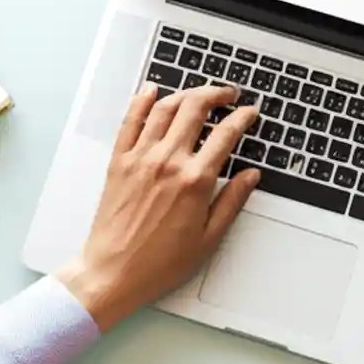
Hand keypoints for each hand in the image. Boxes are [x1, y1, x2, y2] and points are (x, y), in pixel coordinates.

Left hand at [57, 84, 259, 331]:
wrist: (112, 272)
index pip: (226, 134)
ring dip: (187, 92)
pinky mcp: (119, 161)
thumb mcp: (209, 238)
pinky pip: (130, 120)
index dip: (243, 117)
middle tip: (228, 94)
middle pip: (196, 108)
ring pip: (165, 107)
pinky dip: (142, 100)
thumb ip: (232, 201)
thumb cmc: (159, 262)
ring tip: (199, 92)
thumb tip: (250, 176)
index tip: (250, 112)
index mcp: (195, 181)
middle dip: (217, 94)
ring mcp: (141, 158)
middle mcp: (167, 162)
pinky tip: (152, 91)